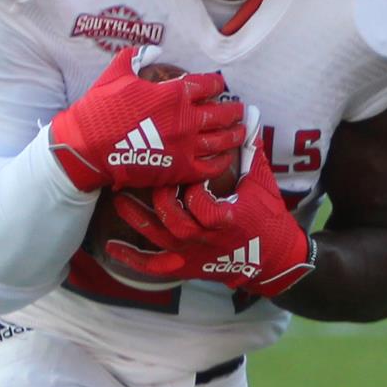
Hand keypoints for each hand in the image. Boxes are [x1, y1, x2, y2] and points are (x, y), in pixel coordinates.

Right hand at [47, 47, 245, 192]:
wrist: (87, 146)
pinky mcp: (180, 169)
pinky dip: (221, 162)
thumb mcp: (117, 73)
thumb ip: (138, 56)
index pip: (207, 86)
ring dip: (234, 135)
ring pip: (221, 140)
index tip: (219, 86)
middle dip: (233, 111)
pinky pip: (210, 167)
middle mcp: (186, 119)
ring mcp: (186, 146)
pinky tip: (225, 157)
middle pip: (221, 114)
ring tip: (240, 131)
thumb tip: (153, 49)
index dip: (217, 85)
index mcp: (174, 94)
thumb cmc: (101, 109)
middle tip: (239, 110)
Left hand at [105, 146, 315, 298]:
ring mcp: (194, 254)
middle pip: (177, 224)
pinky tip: (112, 247)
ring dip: (138, 220)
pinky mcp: (186, 267)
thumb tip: (249, 119)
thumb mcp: (261, 183)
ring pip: (161, 240)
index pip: (204, 207)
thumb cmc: (268, 217)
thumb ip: (251, 152)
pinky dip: (132, 259)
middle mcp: (207, 239)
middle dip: (162, 203)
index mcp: (228, 218)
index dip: (194, 192)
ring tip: (119, 200)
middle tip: (151, 181)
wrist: (274, 259)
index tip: (191, 178)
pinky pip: (155, 267)